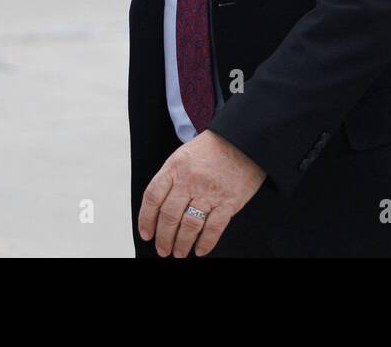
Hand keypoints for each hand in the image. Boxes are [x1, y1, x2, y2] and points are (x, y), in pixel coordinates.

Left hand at [137, 129, 266, 256]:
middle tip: (162, 249)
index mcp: (175, 167)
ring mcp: (210, 192)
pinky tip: (200, 250)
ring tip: (178, 253)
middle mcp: (189, 181)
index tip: (146, 233)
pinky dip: (205, 242)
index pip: (152, 197)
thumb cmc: (213, 147)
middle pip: (169, 216)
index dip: (146, 219)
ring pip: (189, 225)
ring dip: (181, 243)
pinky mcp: (229, 201)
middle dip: (163, 237)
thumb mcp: (184, 154)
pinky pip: (214, 228)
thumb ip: (171, 177)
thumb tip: (159, 207)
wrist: (244, 138)